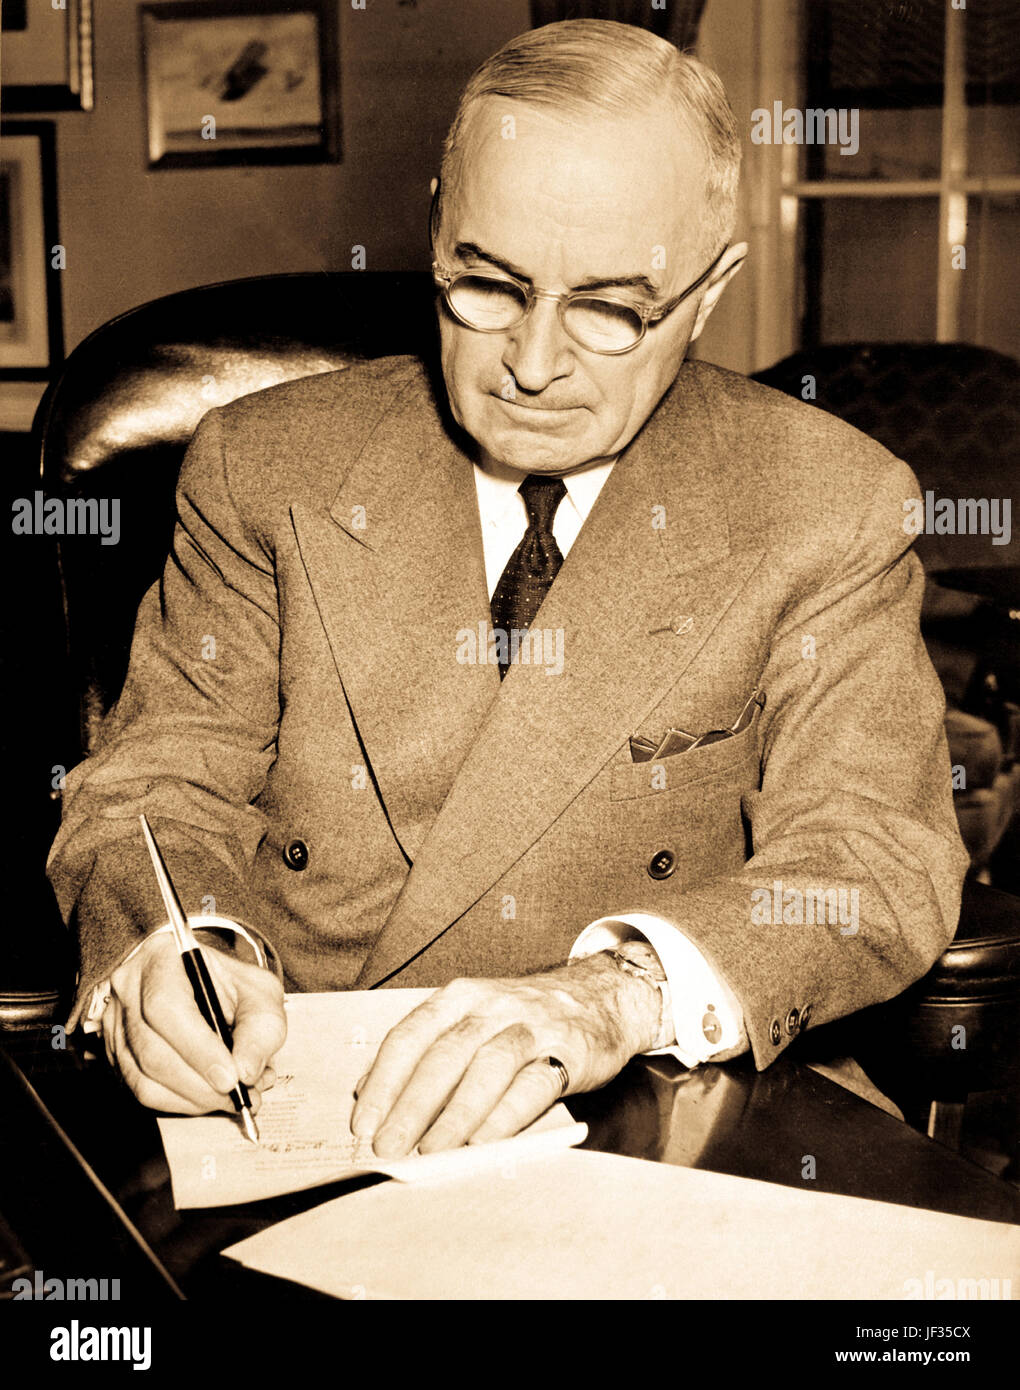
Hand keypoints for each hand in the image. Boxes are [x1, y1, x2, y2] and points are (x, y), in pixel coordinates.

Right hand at [103, 933, 286, 1114]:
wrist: (208, 986)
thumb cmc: (232, 986)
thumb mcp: (261, 994)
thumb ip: (262, 1029)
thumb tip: (246, 1073)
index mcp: (161, 959)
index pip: (166, 1007)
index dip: (197, 1048)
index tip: (231, 1078)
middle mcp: (128, 988)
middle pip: (151, 1050)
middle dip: (199, 1085)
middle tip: (238, 1096)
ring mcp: (115, 1023)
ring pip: (142, 1079)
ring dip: (191, 1099)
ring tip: (231, 1097)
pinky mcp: (114, 1054)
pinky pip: (139, 1092)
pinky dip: (178, 1103)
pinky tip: (208, 1096)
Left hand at [351, 952, 660, 1156]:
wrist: (601, 997)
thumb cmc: (524, 1018)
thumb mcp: (473, 1017)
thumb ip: (426, 1049)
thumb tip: (368, 1094)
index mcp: (461, 996)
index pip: (410, 1036)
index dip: (383, 1082)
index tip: (363, 1123)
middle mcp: (493, 1006)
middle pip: (444, 1055)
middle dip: (410, 1105)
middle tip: (388, 1147)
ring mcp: (532, 1027)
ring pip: (486, 1068)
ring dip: (455, 1115)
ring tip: (431, 1152)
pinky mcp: (568, 1052)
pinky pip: (533, 1086)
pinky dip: (505, 1116)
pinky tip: (484, 1143)